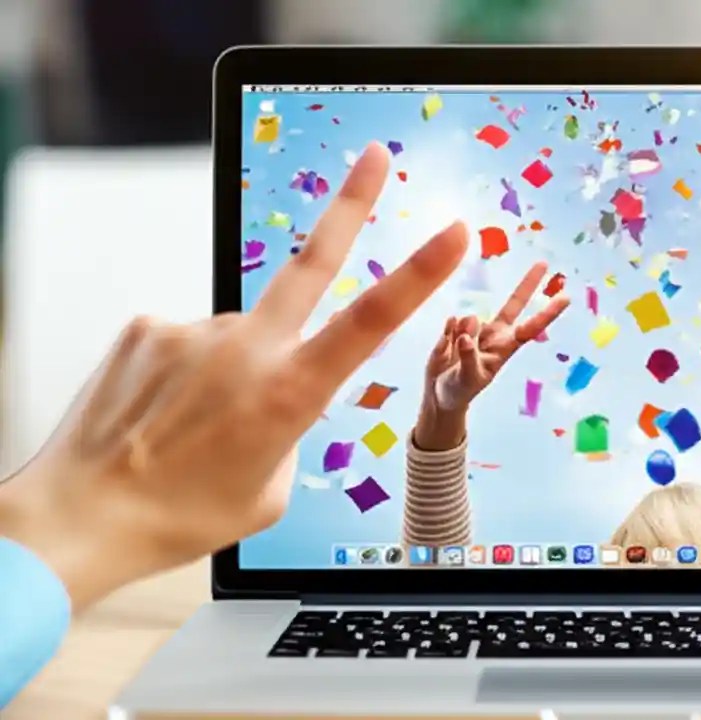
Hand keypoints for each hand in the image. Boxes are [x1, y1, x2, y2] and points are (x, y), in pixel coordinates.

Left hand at [0, 144, 468, 608]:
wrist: (81, 516)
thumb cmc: (181, 516)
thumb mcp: (269, 490)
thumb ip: (288, 430)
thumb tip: (274, 390)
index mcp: (289, 394)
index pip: (371, 322)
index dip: (420, 273)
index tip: (454, 233)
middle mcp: (246, 350)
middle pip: (312, 262)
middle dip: (352, 204)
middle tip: (375, 156)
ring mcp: (193, 332)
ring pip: (240, 334)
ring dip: (234, 369)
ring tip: (195, 426)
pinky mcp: (149, 329)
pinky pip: (190, 341)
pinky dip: (189, 373)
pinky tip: (164, 412)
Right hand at [414, 262, 568, 449]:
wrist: (439, 393)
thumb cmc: (461, 389)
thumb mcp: (467, 380)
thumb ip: (468, 357)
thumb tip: (465, 334)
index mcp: (505, 348)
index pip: (530, 328)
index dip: (547, 313)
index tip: (567, 297)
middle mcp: (495, 333)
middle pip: (513, 304)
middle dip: (528, 283)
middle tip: (544, 262)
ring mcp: (474, 328)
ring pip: (469, 318)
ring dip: (460, 334)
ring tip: (454, 355)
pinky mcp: (454, 326)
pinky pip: (450, 322)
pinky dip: (445, 336)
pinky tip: (445, 348)